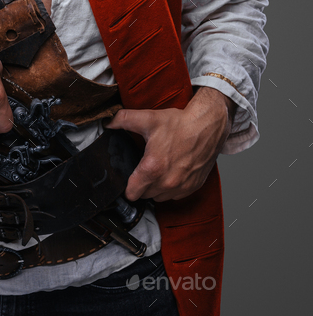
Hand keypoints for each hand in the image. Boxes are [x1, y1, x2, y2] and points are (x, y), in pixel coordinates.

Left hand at [103, 86, 233, 201]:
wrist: (208, 126)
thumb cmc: (180, 124)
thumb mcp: (148, 118)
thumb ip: (123, 120)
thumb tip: (107, 122)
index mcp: (153, 168)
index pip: (132, 193)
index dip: (127, 186)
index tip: (128, 179)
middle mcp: (167, 182)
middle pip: (144, 195)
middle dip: (142, 184)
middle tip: (144, 168)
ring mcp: (182, 186)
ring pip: (160, 197)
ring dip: (156, 187)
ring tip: (158, 169)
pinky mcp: (193, 187)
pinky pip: (175, 195)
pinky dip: (172, 187)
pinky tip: (172, 171)